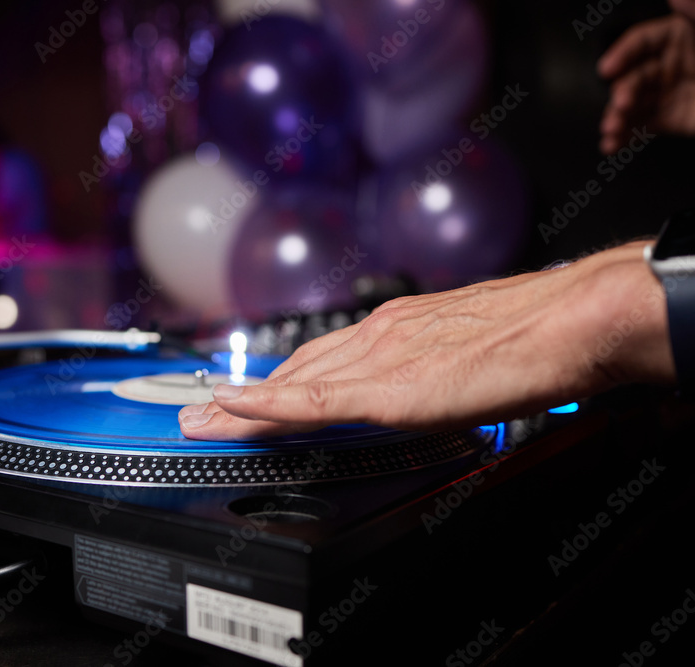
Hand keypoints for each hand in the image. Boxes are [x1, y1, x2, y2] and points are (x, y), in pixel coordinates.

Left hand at [178, 243, 675, 440]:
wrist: (567, 321)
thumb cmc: (532, 335)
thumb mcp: (465, 350)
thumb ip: (429, 366)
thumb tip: (420, 386)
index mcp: (395, 329)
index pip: (319, 359)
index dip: (275, 380)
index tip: (242, 394)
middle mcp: (376, 337)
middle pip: (293, 369)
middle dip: (242, 393)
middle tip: (199, 408)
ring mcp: (379, 359)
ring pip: (292, 384)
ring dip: (239, 404)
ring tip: (199, 419)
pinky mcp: (390, 387)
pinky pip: (315, 399)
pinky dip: (269, 405)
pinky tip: (236, 409)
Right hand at [598, 12, 694, 153]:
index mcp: (683, 36)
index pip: (643, 40)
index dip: (622, 53)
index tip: (608, 68)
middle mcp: (671, 63)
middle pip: (633, 75)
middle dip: (621, 92)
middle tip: (621, 105)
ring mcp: (668, 93)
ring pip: (631, 103)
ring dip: (616, 117)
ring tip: (611, 132)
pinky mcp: (670, 118)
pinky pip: (641, 126)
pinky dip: (623, 137)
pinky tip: (612, 145)